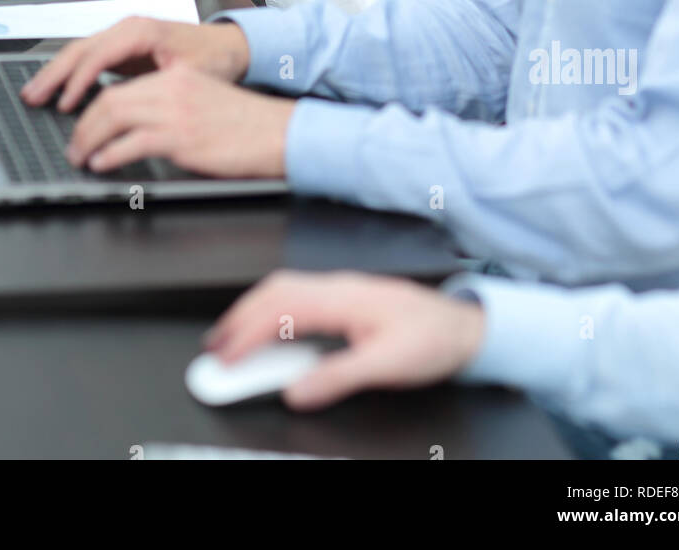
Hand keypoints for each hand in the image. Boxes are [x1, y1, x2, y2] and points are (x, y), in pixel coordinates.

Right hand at [21, 16, 249, 109]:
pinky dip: (70, 72)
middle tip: (32, 96)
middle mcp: (128, 27)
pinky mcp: (124, 46)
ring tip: (35, 93)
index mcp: (141, 30)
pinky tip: (60, 90)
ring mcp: (124, 34)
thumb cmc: (214, 58)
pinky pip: (89, 56)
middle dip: (53, 73)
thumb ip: (153, 86)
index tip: (65, 103)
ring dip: (56, 72)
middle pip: (79, 48)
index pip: (98, 54)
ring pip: (79, 50)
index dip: (78, 80)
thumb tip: (125, 106)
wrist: (231, 46)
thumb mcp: (186, 74)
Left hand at [58, 62, 291, 177]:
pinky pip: (132, 142)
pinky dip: (111, 154)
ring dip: (89, 140)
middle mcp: (173, 89)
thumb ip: (171, 108)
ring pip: (114, 117)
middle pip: (110, 100)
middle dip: (83, 125)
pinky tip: (103, 164)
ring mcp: (176, 112)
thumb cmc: (247, 126)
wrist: (279, 133)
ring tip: (81, 157)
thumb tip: (135, 129)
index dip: (93, 108)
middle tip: (74, 145)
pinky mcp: (182, 136)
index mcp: (177, 79)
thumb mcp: (204, 104)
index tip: (82, 125)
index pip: (121, 88)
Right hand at [204, 271, 486, 409]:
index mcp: (342, 298)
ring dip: (252, 313)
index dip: (246, 335)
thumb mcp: (386, 366)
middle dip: (238, 319)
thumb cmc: (433, 339)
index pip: (280, 311)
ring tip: (232, 341)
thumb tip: (295, 391)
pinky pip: (297, 296)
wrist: (464, 326)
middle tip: (214, 350)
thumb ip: (337, 377)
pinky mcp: (345, 299)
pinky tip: (269, 331)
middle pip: (273, 293)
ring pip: (283, 290)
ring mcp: (341, 290)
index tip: (224, 359)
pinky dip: (271, 312)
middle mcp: (337, 288)